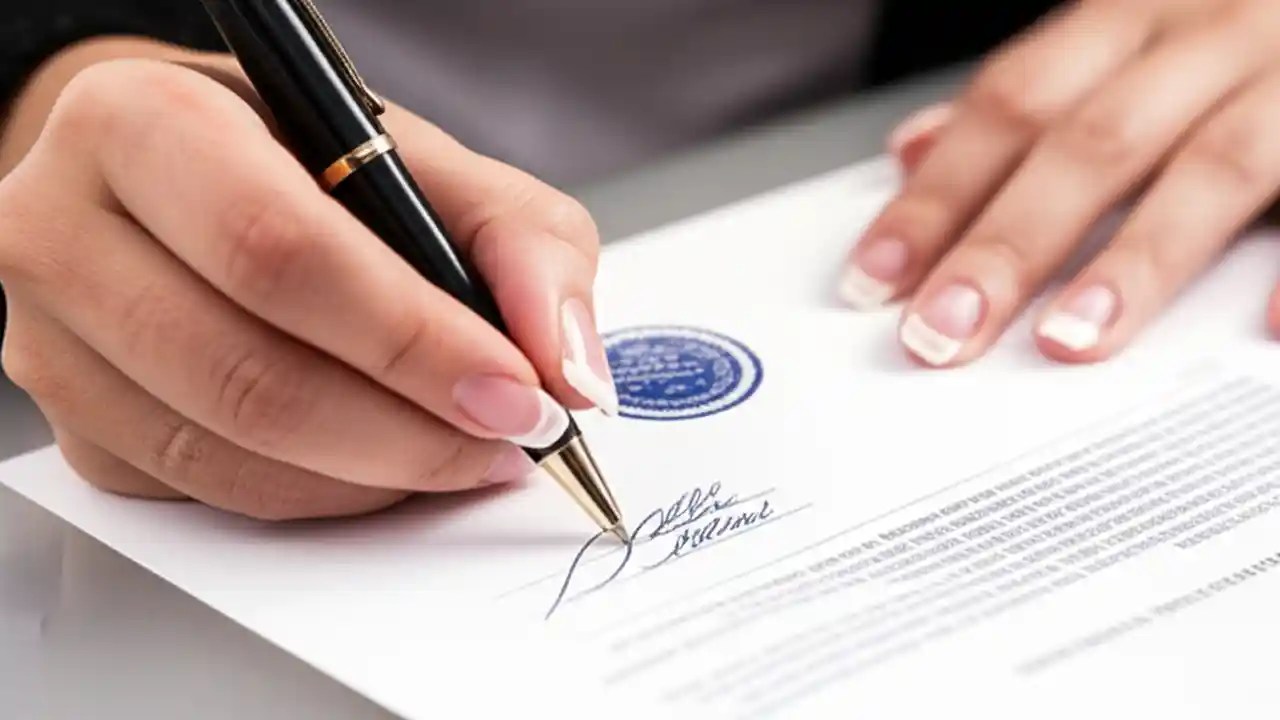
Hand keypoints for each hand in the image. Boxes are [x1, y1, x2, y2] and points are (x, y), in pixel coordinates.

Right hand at [0, 40, 615, 519]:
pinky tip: (386, 464)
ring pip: (231, 454)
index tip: (520, 393)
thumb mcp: (428, 164)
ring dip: (379, 476)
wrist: (191, 184)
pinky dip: (327, 498)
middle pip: (248, 375)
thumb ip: (520, 244)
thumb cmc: (305, 165)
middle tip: (508, 440)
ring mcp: (54, 345)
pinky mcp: (82, 432)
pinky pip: (216, 496)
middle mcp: (64, 232)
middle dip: (411, 430)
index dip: (413, 341)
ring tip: (464, 452)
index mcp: (143, 124)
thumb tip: (568, 371)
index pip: (279, 252)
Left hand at [843, 0, 1279, 365]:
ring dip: (1134, 260)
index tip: (878, 276)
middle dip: (1008, 243)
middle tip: (944, 332)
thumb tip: (912, 152)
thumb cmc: (1230, 24)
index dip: (938, 193)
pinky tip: (1263, 329)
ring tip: (1068, 340)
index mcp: (1134, 15)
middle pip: (1091, 141)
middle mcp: (1210, 33)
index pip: (1010, 104)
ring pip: (1213, 165)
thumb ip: (1029, 97)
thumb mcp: (1126, 33)